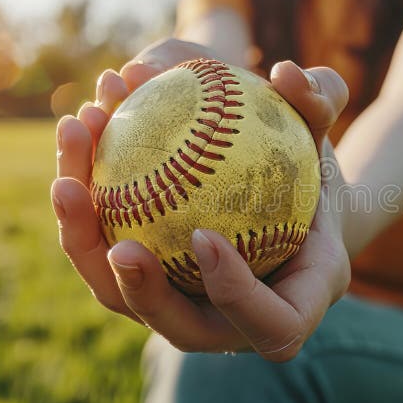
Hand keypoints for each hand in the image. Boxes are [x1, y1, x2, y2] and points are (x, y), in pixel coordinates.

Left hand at [51, 38, 349, 360]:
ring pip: (120, 292)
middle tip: (119, 242)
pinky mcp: (142, 281)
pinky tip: (81, 129)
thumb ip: (320, 100)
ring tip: (79, 150)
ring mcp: (181, 306)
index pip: (273, 325)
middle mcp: (232, 322)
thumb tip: (287, 73)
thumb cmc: (307, 164)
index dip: (236, 294)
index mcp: (294, 302)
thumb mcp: (322, 129)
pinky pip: (100, 251)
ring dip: (84, 234)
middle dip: (140, 291)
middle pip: (181, 328)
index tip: (205, 234)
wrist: (276, 195)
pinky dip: (83, 200)